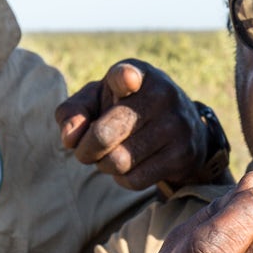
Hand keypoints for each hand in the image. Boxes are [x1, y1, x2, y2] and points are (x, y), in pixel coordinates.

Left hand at [55, 59, 227, 189]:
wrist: (182, 128)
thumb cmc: (125, 110)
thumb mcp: (97, 100)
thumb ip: (72, 112)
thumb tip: (70, 139)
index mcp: (137, 73)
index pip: (126, 75)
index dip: (124, 79)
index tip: (127, 80)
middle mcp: (161, 94)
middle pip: (104, 135)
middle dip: (86, 150)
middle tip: (85, 152)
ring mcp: (176, 125)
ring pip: (118, 161)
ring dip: (104, 165)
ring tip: (111, 156)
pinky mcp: (183, 154)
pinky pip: (135, 179)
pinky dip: (123, 179)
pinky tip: (129, 166)